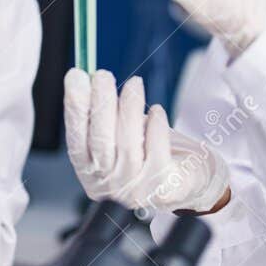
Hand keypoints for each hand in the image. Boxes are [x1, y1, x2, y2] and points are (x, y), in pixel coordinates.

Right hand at [63, 69, 228, 213]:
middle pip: (100, 141)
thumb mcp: (122, 137)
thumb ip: (106, 117)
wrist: (191, 181)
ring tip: (134, 83)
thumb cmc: (152, 154)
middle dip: (100, 104)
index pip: (76, 141)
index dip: (74, 109)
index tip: (76, 78)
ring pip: (128, 144)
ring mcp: (137, 190)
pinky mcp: (164, 187)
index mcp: (92, 173)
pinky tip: (157, 112)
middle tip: (102, 76)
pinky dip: (155, 125)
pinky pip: (157, 149)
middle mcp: (110, 185)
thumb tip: (93, 79)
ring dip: (129, 108)